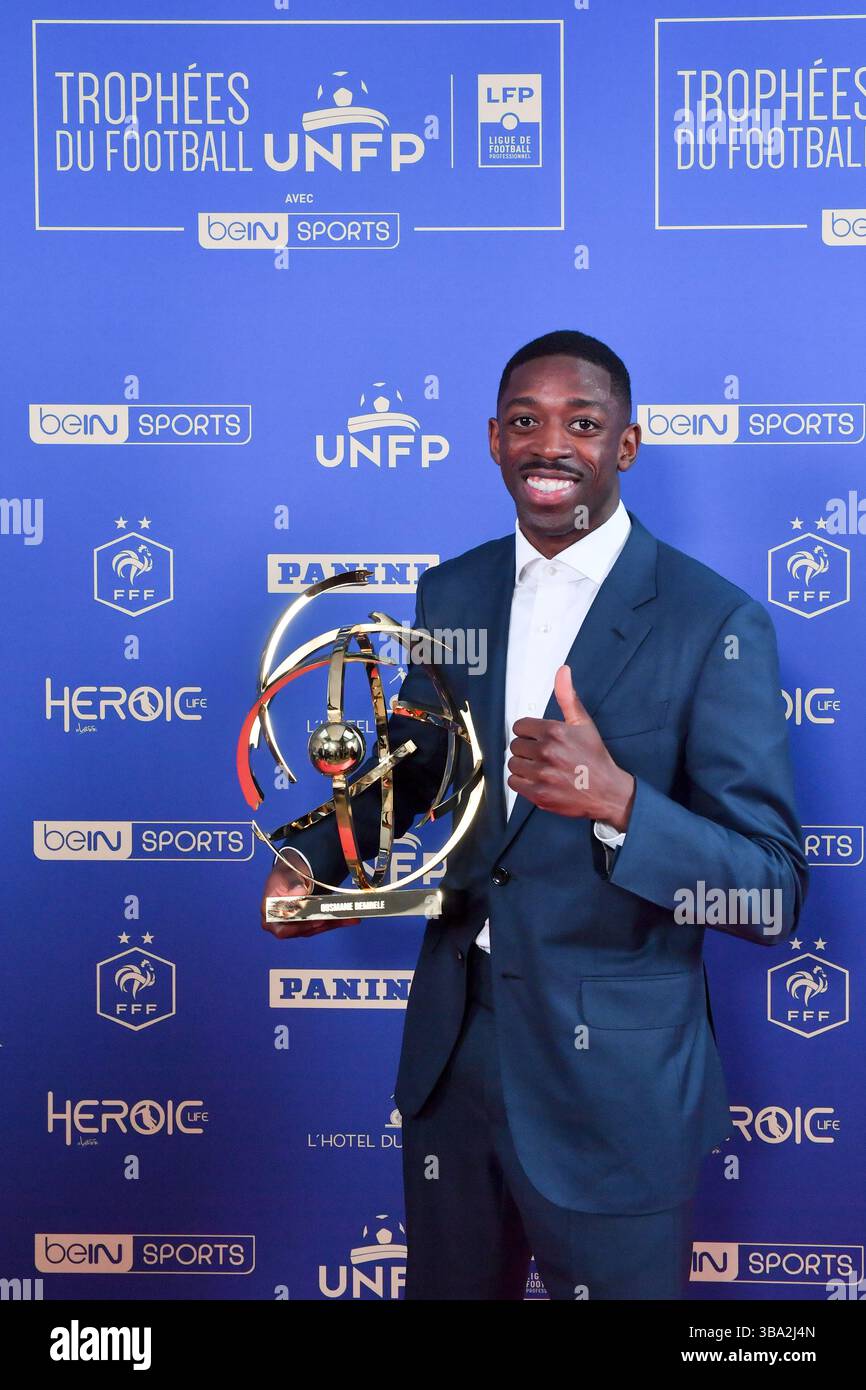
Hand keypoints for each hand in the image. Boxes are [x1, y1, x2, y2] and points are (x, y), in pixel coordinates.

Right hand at [260, 848, 358, 938]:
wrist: (293, 872)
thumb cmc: (284, 875)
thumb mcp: (285, 877)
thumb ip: (292, 886)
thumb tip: (299, 894)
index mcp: (271, 915)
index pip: (282, 930)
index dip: (298, 928)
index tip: (314, 920)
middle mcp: (284, 923)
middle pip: (303, 930)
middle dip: (322, 923)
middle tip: (336, 916)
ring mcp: (299, 924)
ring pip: (317, 927)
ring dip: (335, 922)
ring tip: (351, 916)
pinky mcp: (312, 921)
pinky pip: (325, 922)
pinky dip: (338, 919)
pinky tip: (352, 918)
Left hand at [507, 666, 635, 830]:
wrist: (607, 792)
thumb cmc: (595, 757)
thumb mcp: (583, 724)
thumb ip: (567, 697)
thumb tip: (562, 670)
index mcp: (555, 731)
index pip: (520, 727)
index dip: (529, 733)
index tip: (539, 739)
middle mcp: (547, 752)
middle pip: (515, 746)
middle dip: (526, 749)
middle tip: (542, 755)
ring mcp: (542, 774)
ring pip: (512, 764)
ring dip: (523, 766)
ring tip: (540, 767)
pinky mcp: (539, 794)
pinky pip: (514, 782)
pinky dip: (522, 782)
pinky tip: (537, 779)